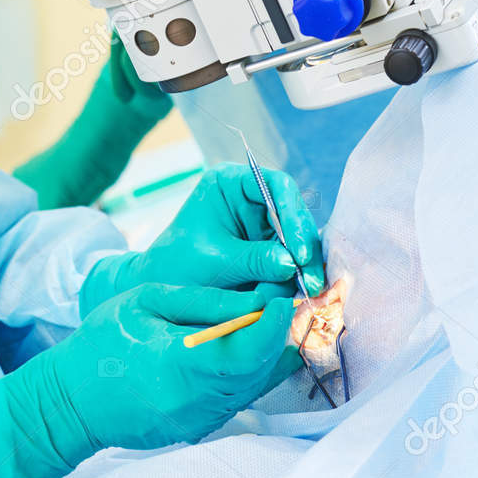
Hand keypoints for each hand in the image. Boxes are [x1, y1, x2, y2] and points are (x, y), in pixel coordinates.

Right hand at [0, 284, 297, 477]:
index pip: (249, 347)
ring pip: (256, 386)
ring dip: (266, 355)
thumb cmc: (103, 341)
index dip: (276, 322)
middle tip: (281, 305)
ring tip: (263, 324)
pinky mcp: (200, 431)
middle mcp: (196, 400)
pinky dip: (246, 374)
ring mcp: (200, 421)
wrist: (71, 402)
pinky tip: (237, 351)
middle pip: (262, 368)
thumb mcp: (146, 301)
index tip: (283, 297)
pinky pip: (238, 400)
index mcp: (180, 362)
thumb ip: (205, 301)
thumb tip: (260, 298)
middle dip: (277, 335)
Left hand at [80, 163, 323, 315]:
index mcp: (231, 183)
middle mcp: (252, 198)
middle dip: (304, 248)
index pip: (275, 186)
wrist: (165, 290)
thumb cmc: (180, 266)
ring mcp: (263, 223)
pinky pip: (292, 259)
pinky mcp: (270, 248)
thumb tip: (291, 264)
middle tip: (312, 280)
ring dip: (303, 267)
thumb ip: (253, 259)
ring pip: (298, 239)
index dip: (293, 215)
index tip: (298, 252)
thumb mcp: (216, 261)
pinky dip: (296, 277)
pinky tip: (302, 294)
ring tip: (306, 293)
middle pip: (293, 214)